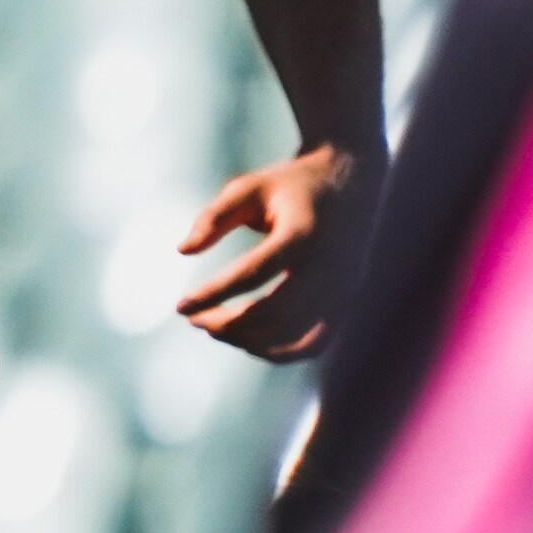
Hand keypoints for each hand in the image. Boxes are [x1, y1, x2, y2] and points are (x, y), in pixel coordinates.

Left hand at [176, 142, 372, 361]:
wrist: (352, 181)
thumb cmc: (291, 185)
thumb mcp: (248, 188)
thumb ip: (214, 217)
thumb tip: (183, 250)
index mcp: (304, 234)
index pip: (254, 273)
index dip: (213, 294)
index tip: (180, 306)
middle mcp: (330, 266)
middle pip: (275, 312)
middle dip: (228, 324)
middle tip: (193, 320)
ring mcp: (343, 288)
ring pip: (294, 334)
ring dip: (248, 340)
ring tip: (211, 327)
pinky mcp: (346, 301)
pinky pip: (315, 343)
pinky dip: (280, 352)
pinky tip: (246, 341)